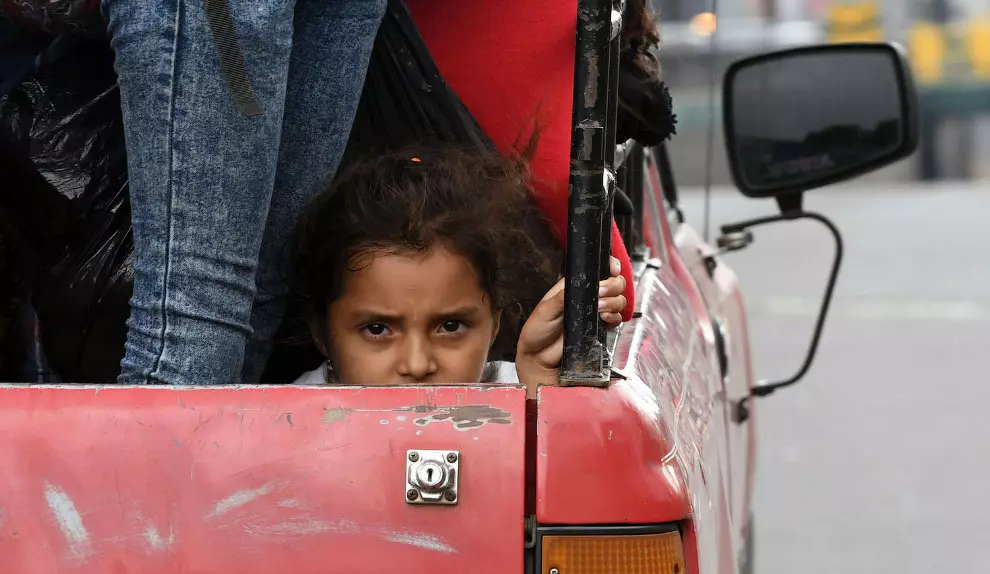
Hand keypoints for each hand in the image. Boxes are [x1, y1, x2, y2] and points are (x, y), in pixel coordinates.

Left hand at [516, 257, 626, 396]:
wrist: (539, 357)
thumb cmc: (538, 330)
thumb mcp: (545, 309)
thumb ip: (561, 297)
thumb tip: (578, 286)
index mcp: (575, 285)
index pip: (598, 269)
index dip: (611, 266)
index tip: (613, 270)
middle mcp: (589, 296)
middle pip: (615, 283)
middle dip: (613, 286)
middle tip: (601, 294)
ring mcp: (596, 312)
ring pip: (618, 300)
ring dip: (613, 302)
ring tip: (599, 309)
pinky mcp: (599, 328)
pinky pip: (616, 319)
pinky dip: (615, 317)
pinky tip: (604, 319)